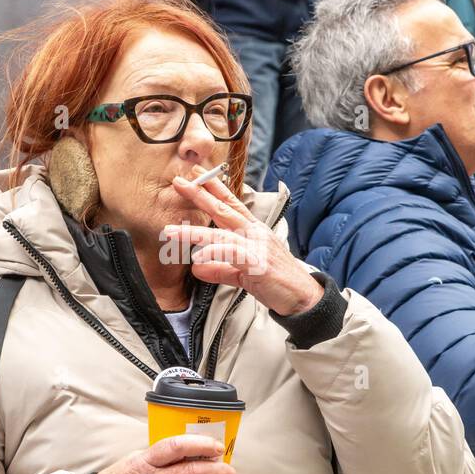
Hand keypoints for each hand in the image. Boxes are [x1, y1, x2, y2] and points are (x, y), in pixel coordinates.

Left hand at [165, 170, 322, 315]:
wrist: (303, 298)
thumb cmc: (277, 282)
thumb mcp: (243, 273)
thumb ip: (220, 268)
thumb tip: (196, 267)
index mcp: (252, 231)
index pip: (231, 204)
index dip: (213, 188)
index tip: (196, 175)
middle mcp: (254, 233)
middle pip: (223, 209)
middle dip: (200, 194)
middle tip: (180, 181)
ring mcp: (257, 247)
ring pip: (221, 234)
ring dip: (194, 232)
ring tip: (171, 231)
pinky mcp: (259, 264)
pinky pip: (232, 255)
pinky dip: (214, 254)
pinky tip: (198, 257)